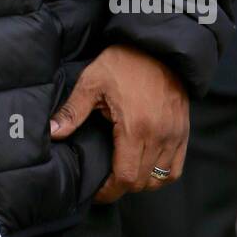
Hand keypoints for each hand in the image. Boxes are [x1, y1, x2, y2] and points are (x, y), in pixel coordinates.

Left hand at [50, 45, 189, 203]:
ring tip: (123, 172)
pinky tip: (145, 167)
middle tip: (105, 180)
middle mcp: (159, 136)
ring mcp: (174, 135)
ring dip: (140, 182)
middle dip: (120, 186)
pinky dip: (161, 175)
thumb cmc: (123, 62)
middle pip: (141, 182)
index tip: (96, 190)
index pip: (125, 177)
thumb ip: (73, 111)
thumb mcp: (92, 82)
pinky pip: (175, 168)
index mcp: (135, 128)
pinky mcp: (183, 132)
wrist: (157, 46)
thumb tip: (53, 132)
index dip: (109, 190)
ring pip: (159, 179)